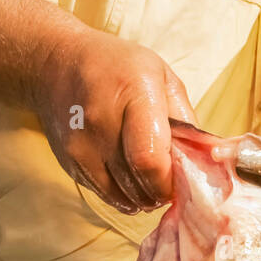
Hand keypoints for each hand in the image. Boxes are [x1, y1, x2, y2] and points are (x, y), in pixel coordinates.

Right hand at [31, 27, 196, 212]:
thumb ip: (186, 120)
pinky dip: (122, 194)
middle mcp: (102, 122)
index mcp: (134, 94)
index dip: (170, 181)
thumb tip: (206, 160)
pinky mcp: (69, 163)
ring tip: (149, 179)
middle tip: (169, 181)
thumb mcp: (161, 76)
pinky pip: (104, 194)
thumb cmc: (116, 67)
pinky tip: (128, 177)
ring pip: (122, 197)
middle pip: (139, 184)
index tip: (180, 179)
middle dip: (161, 192)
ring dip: (143, 197)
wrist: (54, 63)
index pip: (151, 160)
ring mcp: (80, 146)